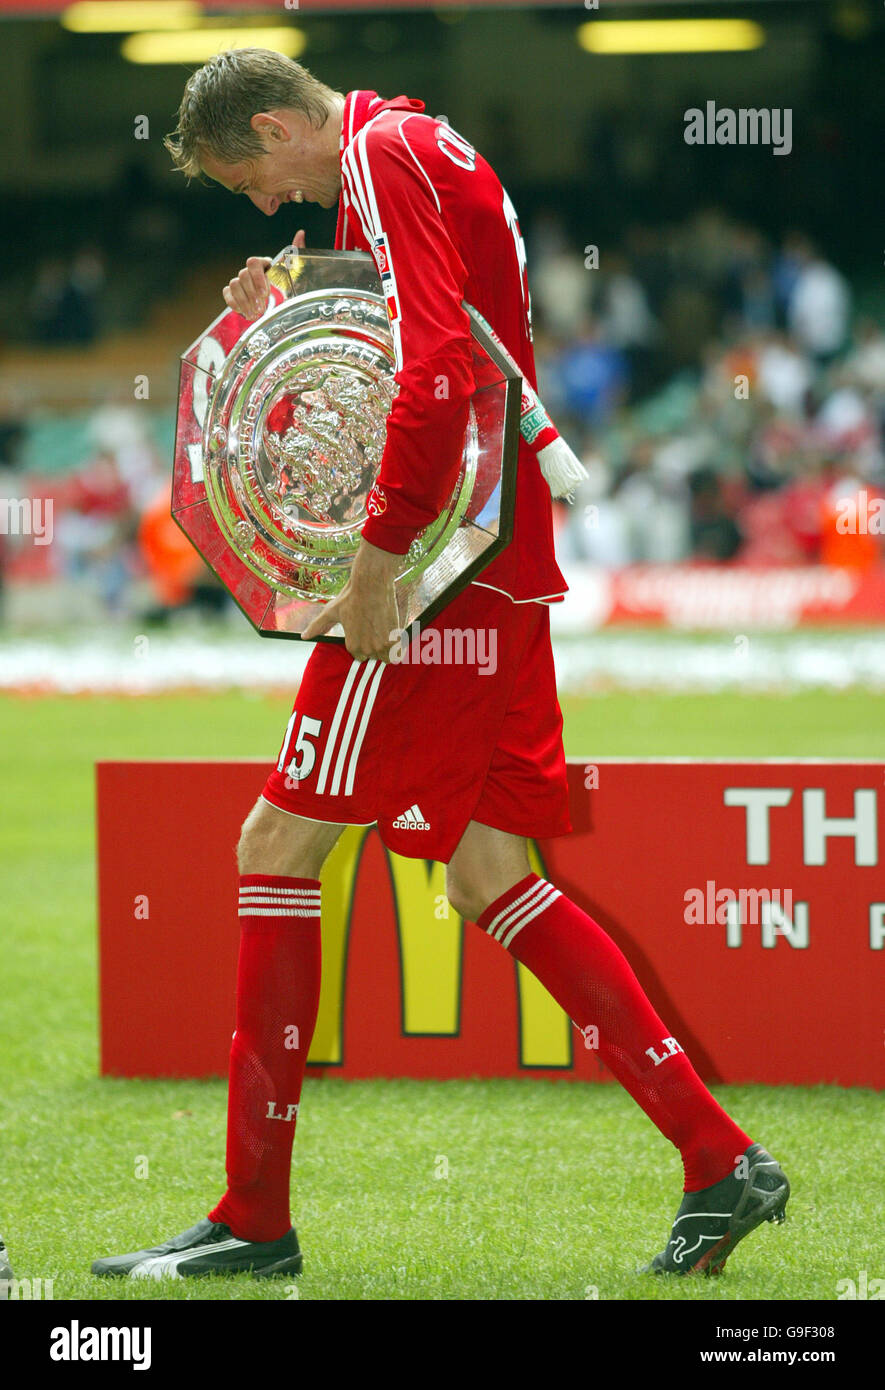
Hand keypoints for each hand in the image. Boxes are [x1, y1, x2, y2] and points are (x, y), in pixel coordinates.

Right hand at [222, 229, 306, 317]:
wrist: (283, 305)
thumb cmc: (289, 288)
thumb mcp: (296, 274)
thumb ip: (296, 255)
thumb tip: (300, 233)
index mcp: (263, 264)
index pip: (253, 263)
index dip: (258, 278)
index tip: (265, 294)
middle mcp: (250, 271)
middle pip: (243, 275)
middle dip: (252, 294)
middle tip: (261, 308)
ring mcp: (241, 281)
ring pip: (234, 285)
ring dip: (244, 301)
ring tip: (255, 314)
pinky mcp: (234, 292)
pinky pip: (227, 293)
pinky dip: (233, 302)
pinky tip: (244, 312)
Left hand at [302, 540, 401, 662]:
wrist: (371, 583)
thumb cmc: (350, 596)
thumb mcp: (331, 612)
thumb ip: (318, 627)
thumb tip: (304, 636)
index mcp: (352, 644)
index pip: (359, 657)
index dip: (361, 646)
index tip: (364, 635)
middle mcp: (367, 648)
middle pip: (372, 657)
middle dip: (373, 647)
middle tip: (373, 632)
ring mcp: (382, 644)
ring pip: (386, 657)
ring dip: (385, 650)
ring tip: (383, 636)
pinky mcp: (395, 637)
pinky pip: (398, 652)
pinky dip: (396, 646)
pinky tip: (392, 634)